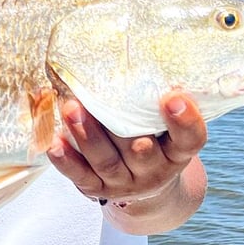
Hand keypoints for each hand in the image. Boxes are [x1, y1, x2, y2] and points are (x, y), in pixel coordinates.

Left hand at [47, 92, 207, 227]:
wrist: (145, 186)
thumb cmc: (155, 139)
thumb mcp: (166, 126)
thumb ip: (156, 102)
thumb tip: (145, 56)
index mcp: (177, 153)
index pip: (190, 140)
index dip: (185, 121)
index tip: (173, 96)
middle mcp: (154, 171)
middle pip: (140, 151)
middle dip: (119, 126)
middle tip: (99, 96)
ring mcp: (124, 183)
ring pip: (106, 162)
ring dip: (87, 136)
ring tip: (71, 108)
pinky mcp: (97, 188)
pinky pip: (80, 176)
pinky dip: (66, 161)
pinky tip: (53, 143)